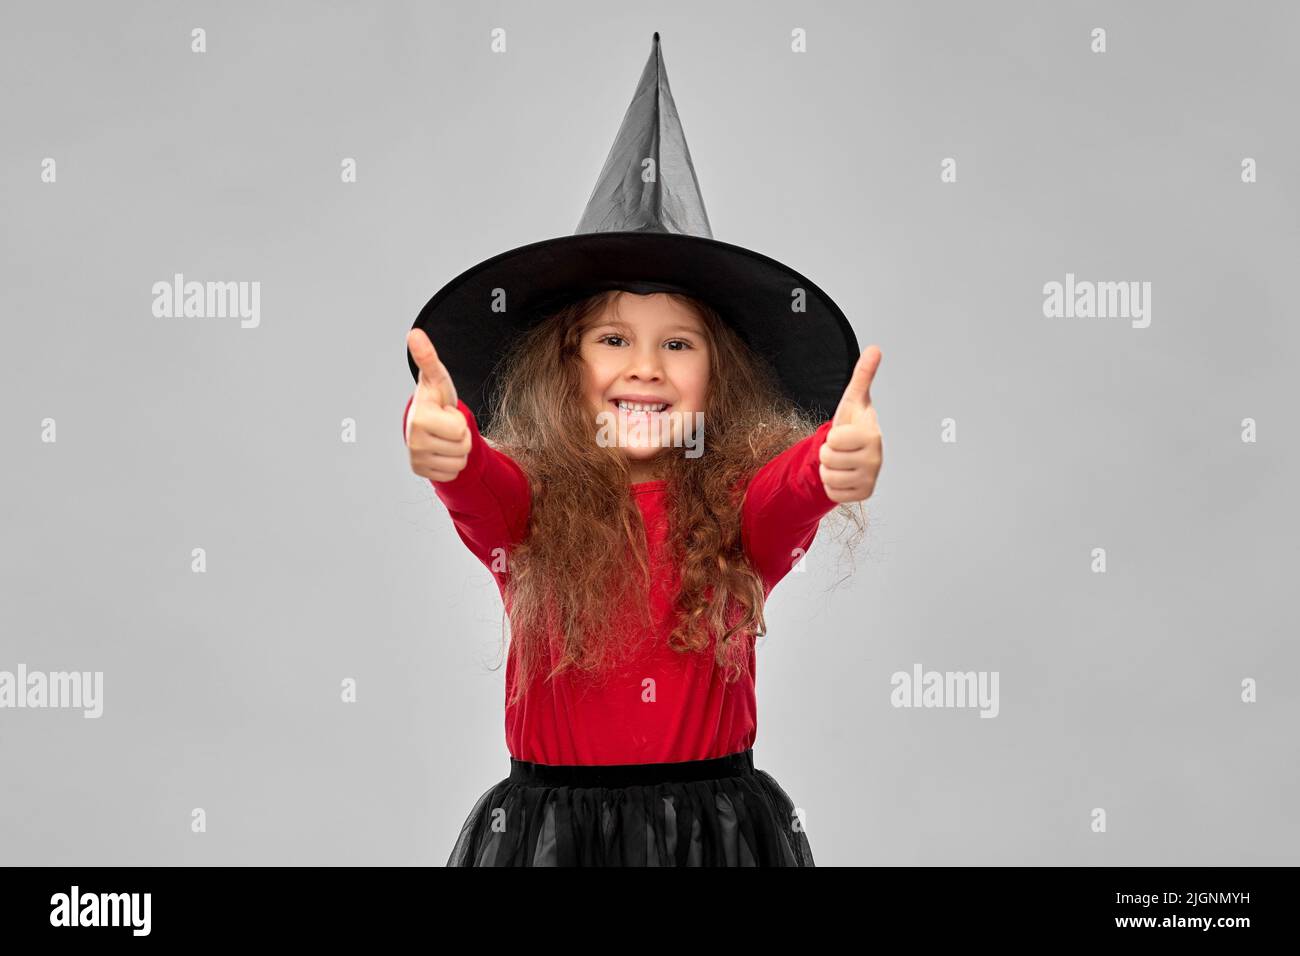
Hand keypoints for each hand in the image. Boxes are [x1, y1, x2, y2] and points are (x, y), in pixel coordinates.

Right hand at [406, 328, 471, 481]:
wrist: (425, 422)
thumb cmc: (435, 399)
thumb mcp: (437, 379)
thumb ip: (428, 357)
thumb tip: (415, 333)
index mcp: (419, 418)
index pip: (461, 429)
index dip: (459, 419)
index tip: (445, 412)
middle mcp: (414, 441)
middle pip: (463, 446)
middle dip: (461, 435)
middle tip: (447, 425)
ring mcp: (416, 459)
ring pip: (460, 461)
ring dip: (458, 449)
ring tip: (444, 436)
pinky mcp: (421, 472)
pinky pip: (452, 473)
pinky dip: (451, 463)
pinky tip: (441, 450)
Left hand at [819, 346, 882, 503]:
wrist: (854, 452)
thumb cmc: (853, 424)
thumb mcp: (853, 400)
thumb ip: (863, 375)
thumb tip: (875, 348)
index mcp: (873, 436)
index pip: (832, 439)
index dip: (831, 436)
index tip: (843, 434)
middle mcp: (876, 459)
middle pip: (827, 458)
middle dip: (827, 453)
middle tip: (841, 448)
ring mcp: (872, 479)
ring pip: (828, 477)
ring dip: (829, 469)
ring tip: (841, 461)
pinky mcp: (864, 495)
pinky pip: (832, 493)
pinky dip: (832, 485)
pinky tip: (844, 475)